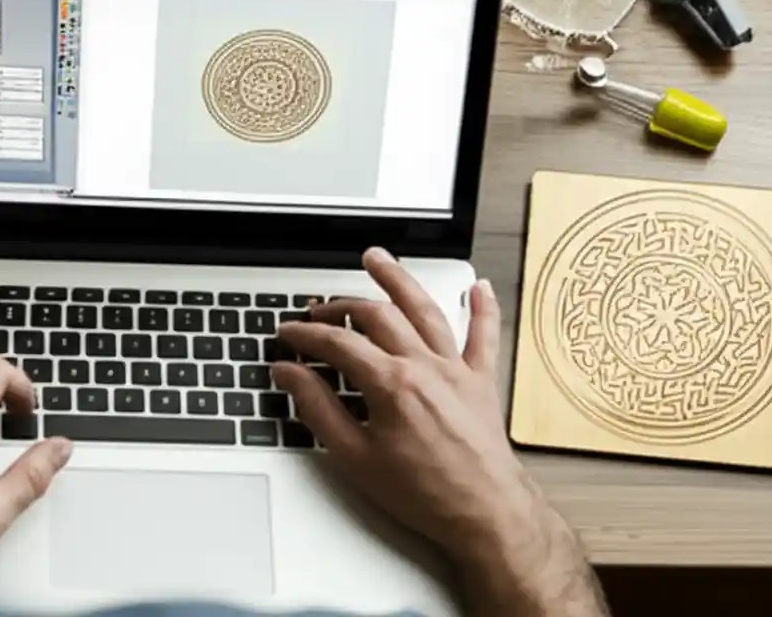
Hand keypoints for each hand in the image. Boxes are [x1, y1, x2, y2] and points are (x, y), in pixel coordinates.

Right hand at [274, 248, 606, 615]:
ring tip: (377, 259)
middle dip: (340, 306)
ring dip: (399, 280)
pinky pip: (483, 335)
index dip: (305, 335)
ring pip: (424, 309)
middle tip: (318, 310)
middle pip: (376, 316)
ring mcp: (455, 369)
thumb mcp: (353, 457)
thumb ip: (317, 408)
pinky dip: (482, 309)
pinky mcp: (481, 381)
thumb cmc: (423, 493)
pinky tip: (479, 287)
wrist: (484, 512)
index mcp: (390, 383)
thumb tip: (290, 375)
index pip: (337, 343)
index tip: (288, 334)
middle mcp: (424, 366)